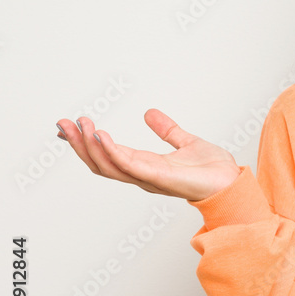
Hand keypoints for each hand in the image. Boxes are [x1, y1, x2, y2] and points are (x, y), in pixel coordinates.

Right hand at [56, 109, 241, 200]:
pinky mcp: (158, 177)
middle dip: (79, 143)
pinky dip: (112, 150)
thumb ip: (167, 130)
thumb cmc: (212, 170)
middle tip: (63, 123)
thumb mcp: (185, 142)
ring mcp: (147, 177)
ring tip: (79, 125)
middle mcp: (141, 174)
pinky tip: (101, 136)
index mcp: (145, 165)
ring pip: (107, 164)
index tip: (71, 126)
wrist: (231, 181)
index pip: (107, 155)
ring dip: (89, 145)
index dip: (88, 142)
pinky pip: (128, 165)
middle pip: (99, 162)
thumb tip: (150, 113)